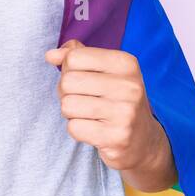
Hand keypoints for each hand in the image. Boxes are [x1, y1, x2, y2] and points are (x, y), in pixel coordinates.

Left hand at [44, 39, 167, 172]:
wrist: (143, 140)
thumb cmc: (116, 100)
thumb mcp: (103, 71)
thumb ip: (76, 56)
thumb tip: (50, 55)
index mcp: (126, 63)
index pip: (74, 57)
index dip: (69, 70)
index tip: (85, 81)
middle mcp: (129, 86)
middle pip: (68, 81)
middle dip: (67, 93)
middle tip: (85, 101)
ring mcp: (125, 112)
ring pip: (67, 105)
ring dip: (71, 113)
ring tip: (91, 115)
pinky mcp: (117, 137)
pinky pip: (74, 128)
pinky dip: (78, 130)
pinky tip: (95, 130)